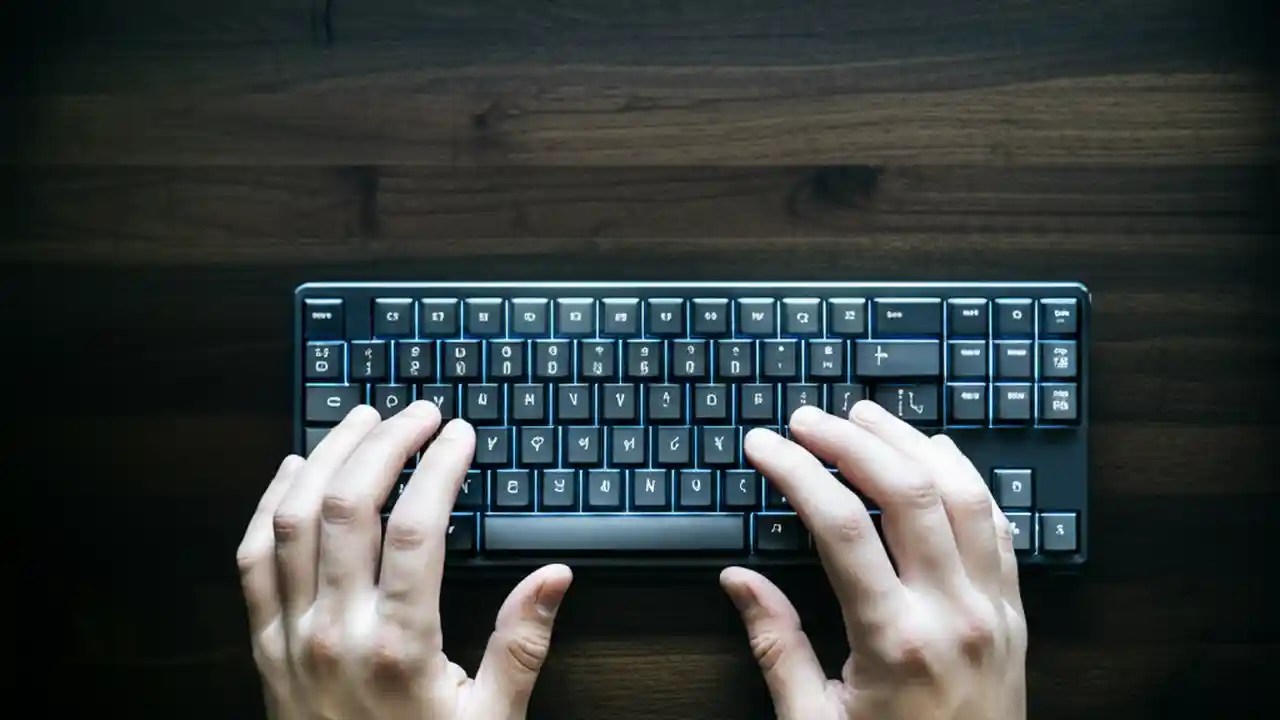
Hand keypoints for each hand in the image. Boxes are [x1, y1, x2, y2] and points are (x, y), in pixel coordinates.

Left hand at [236, 401, 572, 719]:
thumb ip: (521, 645)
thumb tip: (554, 577)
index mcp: (398, 647)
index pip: (416, 527)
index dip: (438, 467)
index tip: (459, 435)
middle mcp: (335, 632)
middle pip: (350, 506)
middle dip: (385, 443)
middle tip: (417, 413)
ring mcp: (289, 635)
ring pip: (294, 518)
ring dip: (326, 457)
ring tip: (361, 422)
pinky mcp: (263, 645)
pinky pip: (251, 558)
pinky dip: (269, 505)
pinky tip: (293, 473)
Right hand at [721, 401, 1025, 719]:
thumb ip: (777, 646)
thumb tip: (739, 581)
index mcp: (895, 641)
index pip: (841, 524)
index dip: (797, 471)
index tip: (765, 446)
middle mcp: (952, 613)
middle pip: (907, 490)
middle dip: (852, 439)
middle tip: (809, 419)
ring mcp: (993, 609)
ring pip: (964, 493)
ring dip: (914, 443)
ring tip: (869, 417)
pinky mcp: (1015, 614)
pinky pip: (999, 525)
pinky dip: (968, 479)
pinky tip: (938, 459)